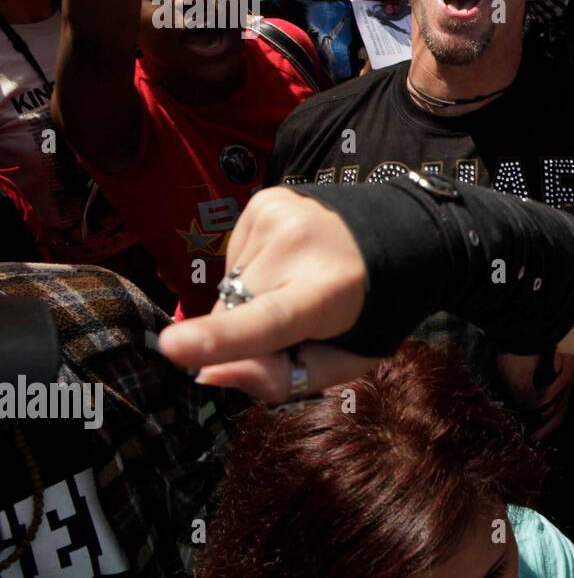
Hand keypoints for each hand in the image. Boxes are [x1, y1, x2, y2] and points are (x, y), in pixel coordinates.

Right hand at [158, 189, 374, 401]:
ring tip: (296, 284)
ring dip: (250, 297)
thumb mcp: (344, 361)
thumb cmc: (366, 311)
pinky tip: (289, 263)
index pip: (270, 321)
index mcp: (329, 293)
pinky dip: (253, 270)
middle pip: (233, 311)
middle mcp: (300, 244)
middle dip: (245, 333)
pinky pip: (234, 256)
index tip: (172, 348)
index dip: (223, 337)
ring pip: (228, 284)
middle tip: (294, 323)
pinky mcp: (265, 198)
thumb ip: (281, 379)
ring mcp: (279, 214)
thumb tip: (208, 375)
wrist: (396, 237)